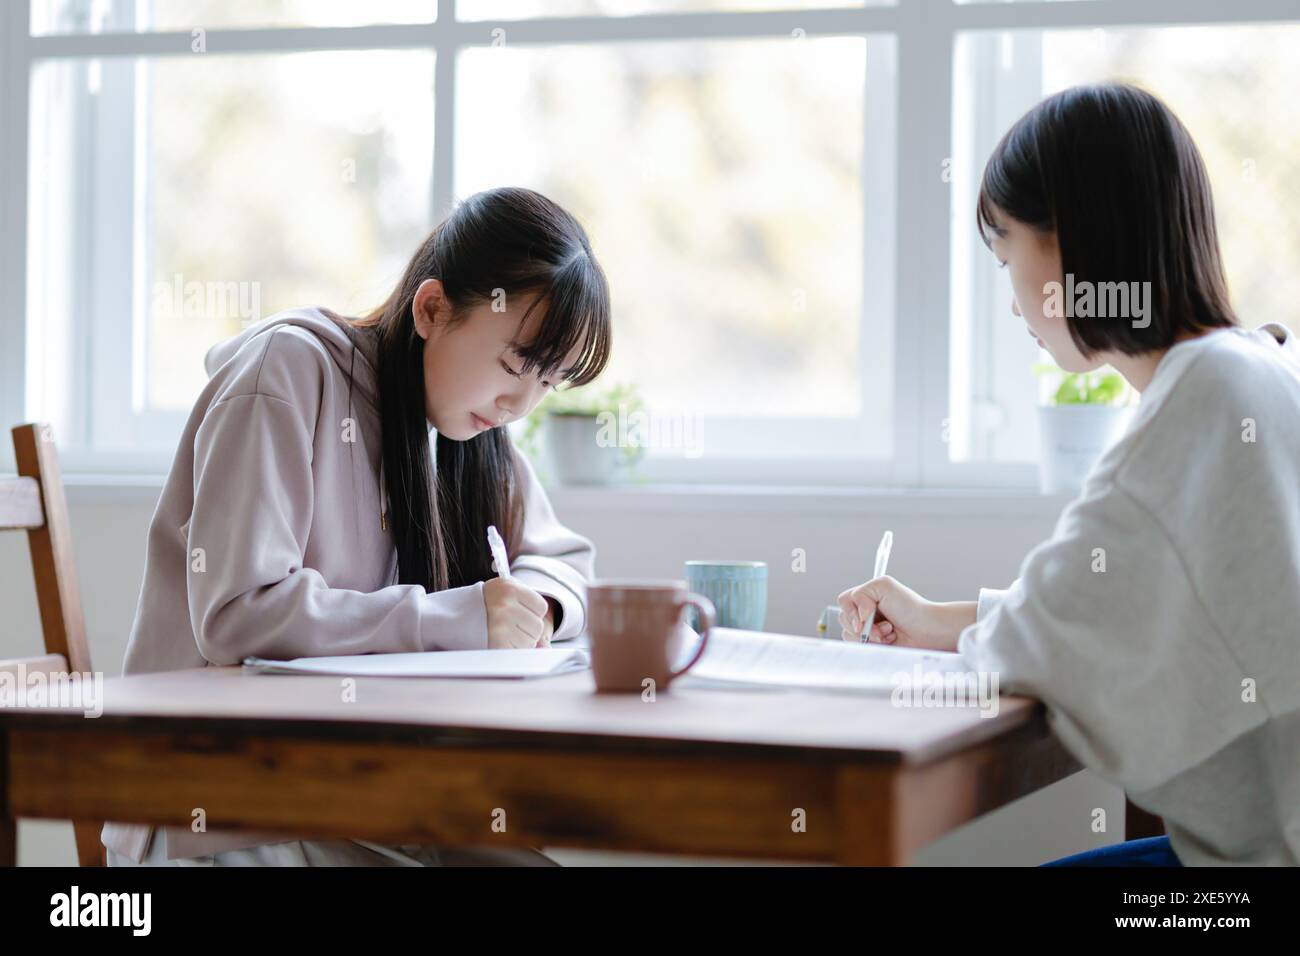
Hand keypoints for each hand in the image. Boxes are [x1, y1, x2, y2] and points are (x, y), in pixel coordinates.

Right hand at [484, 577, 550, 648]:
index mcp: (509, 588)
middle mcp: (505, 605)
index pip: (541, 607)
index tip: (519, 611)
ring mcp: (500, 625)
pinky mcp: (495, 643)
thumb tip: (547, 647)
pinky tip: (499, 640)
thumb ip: (529, 609)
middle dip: (527, 629)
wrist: (453, 616)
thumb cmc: (486, 605)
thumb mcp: (506, 595)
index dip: (532, 612)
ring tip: (502, 632)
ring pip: (529, 642)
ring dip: (519, 641)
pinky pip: (516, 652)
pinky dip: (511, 649)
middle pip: (538, 627)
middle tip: (509, 624)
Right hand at [836, 576, 975, 651]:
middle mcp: (864, 612)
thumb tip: (856, 618)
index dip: (853, 610)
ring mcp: (867, 630)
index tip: (868, 614)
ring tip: (889, 632)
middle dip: (865, 625)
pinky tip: (889, 640)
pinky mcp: (871, 645)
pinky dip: (874, 645)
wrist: (926, 630)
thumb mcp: (883, 586)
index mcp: (866, 596)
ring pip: (849, 635)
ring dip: (872, 635)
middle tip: (886, 624)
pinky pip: (858, 647)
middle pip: (844, 619)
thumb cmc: (910, 608)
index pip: (844, 601)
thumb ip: (861, 594)